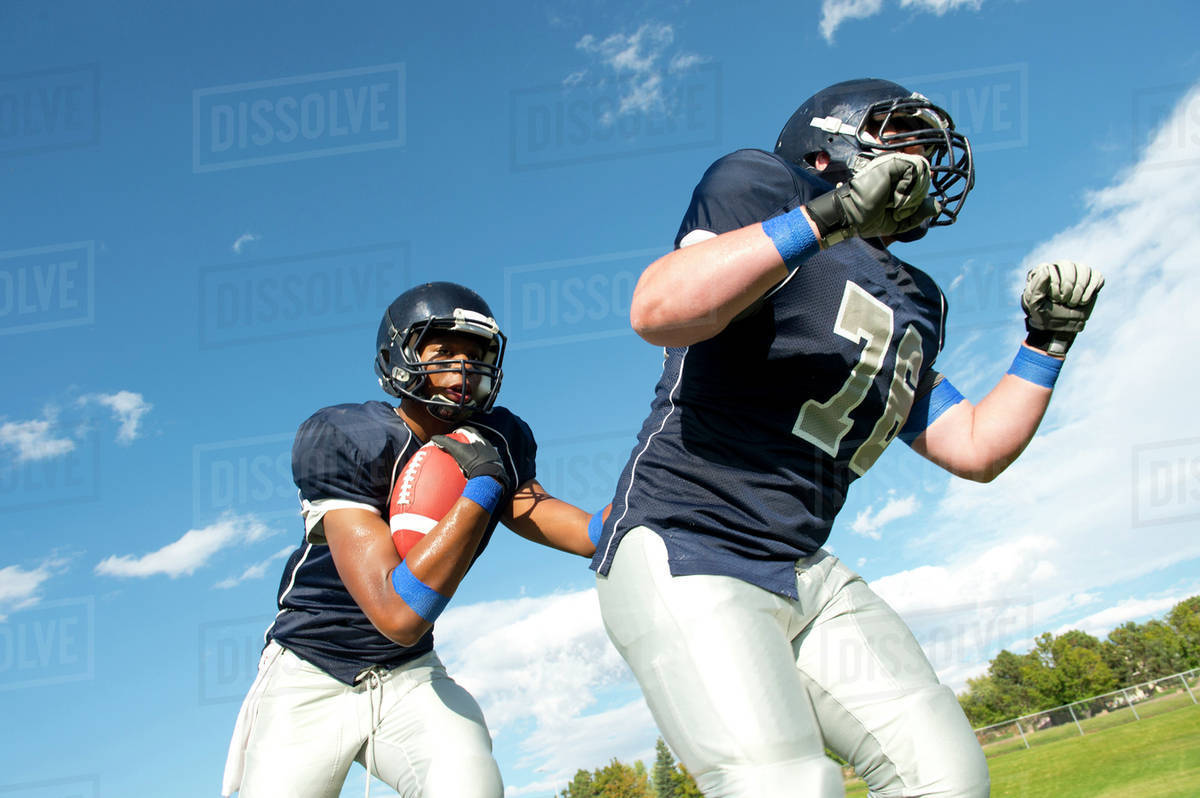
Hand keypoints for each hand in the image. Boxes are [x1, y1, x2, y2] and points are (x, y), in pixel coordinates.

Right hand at [431, 426, 511, 492]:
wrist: (490, 477)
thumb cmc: (474, 462)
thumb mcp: (458, 451)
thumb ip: (446, 442)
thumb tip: (434, 437)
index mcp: (480, 439)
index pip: (470, 430)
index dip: (461, 430)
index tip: (455, 434)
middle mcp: (488, 446)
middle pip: (475, 441)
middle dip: (467, 442)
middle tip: (458, 446)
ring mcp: (492, 456)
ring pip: (481, 452)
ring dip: (473, 453)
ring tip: (464, 459)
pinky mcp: (494, 466)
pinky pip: (484, 463)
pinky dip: (478, 464)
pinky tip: (472, 470)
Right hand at [804, 153, 937, 246]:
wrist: (851, 217)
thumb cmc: (869, 219)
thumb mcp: (900, 221)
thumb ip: (919, 212)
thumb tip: (938, 205)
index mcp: (898, 181)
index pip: (922, 177)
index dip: (923, 190)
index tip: (909, 206)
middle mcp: (897, 170)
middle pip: (926, 177)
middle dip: (917, 199)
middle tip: (898, 209)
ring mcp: (894, 165)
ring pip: (923, 173)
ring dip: (913, 195)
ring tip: (896, 205)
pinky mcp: (892, 163)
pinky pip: (915, 170)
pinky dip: (909, 189)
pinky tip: (895, 197)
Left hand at [1021, 261, 1104, 355]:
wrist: (1061, 326)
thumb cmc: (1045, 314)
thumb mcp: (1035, 304)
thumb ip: (1037, 287)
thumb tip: (1046, 268)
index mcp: (1044, 270)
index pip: (1051, 267)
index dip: (1055, 285)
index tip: (1054, 300)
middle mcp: (1061, 267)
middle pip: (1068, 265)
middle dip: (1068, 287)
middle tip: (1065, 302)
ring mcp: (1077, 271)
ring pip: (1084, 269)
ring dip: (1079, 289)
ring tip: (1073, 302)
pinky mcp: (1092, 279)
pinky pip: (1097, 276)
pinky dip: (1091, 290)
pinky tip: (1083, 301)